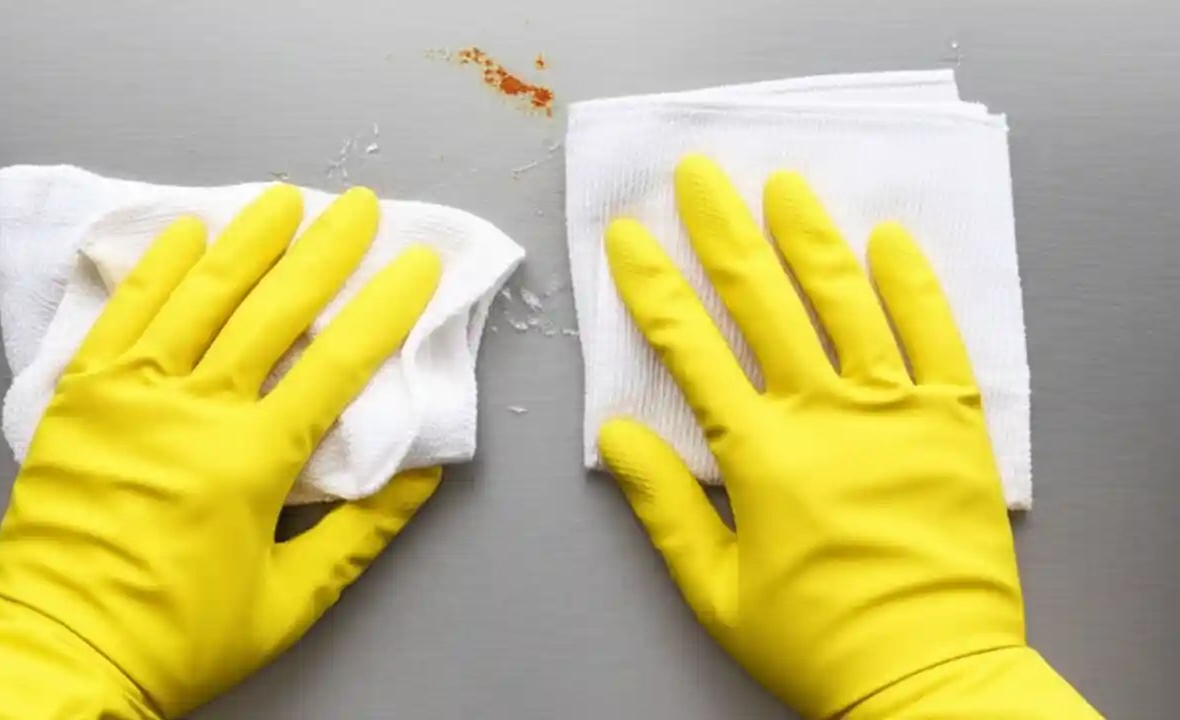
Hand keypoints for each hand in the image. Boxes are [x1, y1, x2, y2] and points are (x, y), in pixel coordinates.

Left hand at [0, 185, 442, 718]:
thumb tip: (424, 474)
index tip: (418, 264)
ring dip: (248, 241)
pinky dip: (157, 269)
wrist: (62, 655)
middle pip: (274, 310)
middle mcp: (195, 412)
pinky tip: (188, 232)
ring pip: (200, 297)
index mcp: (253, 462)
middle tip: (359, 207)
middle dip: (325, 251)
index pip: (339, 363)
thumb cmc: (182, 637)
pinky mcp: (81, 397)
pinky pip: (124, 315)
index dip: (386, 307)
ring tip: (284, 200)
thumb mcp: (292, 601)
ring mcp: (131, 396)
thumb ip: (363, 531)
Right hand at [599, 156, 1097, 716]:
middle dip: (721, 232)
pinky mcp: (954, 423)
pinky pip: (935, 338)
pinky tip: (888, 239)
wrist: (928, 676)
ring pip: (845, 302)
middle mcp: (824, 415)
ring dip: (808, 237)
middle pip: (763, 302)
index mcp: (760, 455)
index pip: (691, 349)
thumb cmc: (816, 639)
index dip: (652, 286)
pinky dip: (911, 285)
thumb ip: (663, 505)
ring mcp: (894, 412)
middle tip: (698, 177)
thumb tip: (614, 436)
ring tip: (782, 185)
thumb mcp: (714, 590)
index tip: (627, 236)